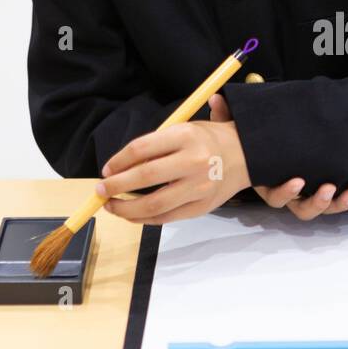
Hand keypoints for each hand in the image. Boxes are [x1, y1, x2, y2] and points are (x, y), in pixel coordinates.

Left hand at [96, 117, 250, 224]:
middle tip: (100, 190)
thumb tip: (120, 167)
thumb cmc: (209, 140)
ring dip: (126, 209)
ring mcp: (199, 186)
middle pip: (144, 176)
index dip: (118, 162)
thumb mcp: (184, 129)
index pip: (141, 149)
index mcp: (185, 136)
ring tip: (111, 206)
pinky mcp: (202, 206)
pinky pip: (166, 217)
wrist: (247, 154)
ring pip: (154, 204)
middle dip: (115, 186)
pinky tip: (132, 215)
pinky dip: (144, 219)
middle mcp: (193, 161)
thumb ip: (155, 146)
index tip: (106, 170)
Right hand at [208, 92, 347, 219]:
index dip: (286, 191)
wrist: (275, 134)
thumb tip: (215, 99)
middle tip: (328, 188)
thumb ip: (227, 115)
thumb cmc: (257, 136)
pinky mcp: (328, 188)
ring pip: (323, 207)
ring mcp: (309, 192)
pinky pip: (341, 198)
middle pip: (301, 208)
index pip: (274, 195)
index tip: (298, 180)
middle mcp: (290, 191)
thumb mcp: (241, 124)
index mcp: (270, 180)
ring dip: (338, 203)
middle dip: (316, 202)